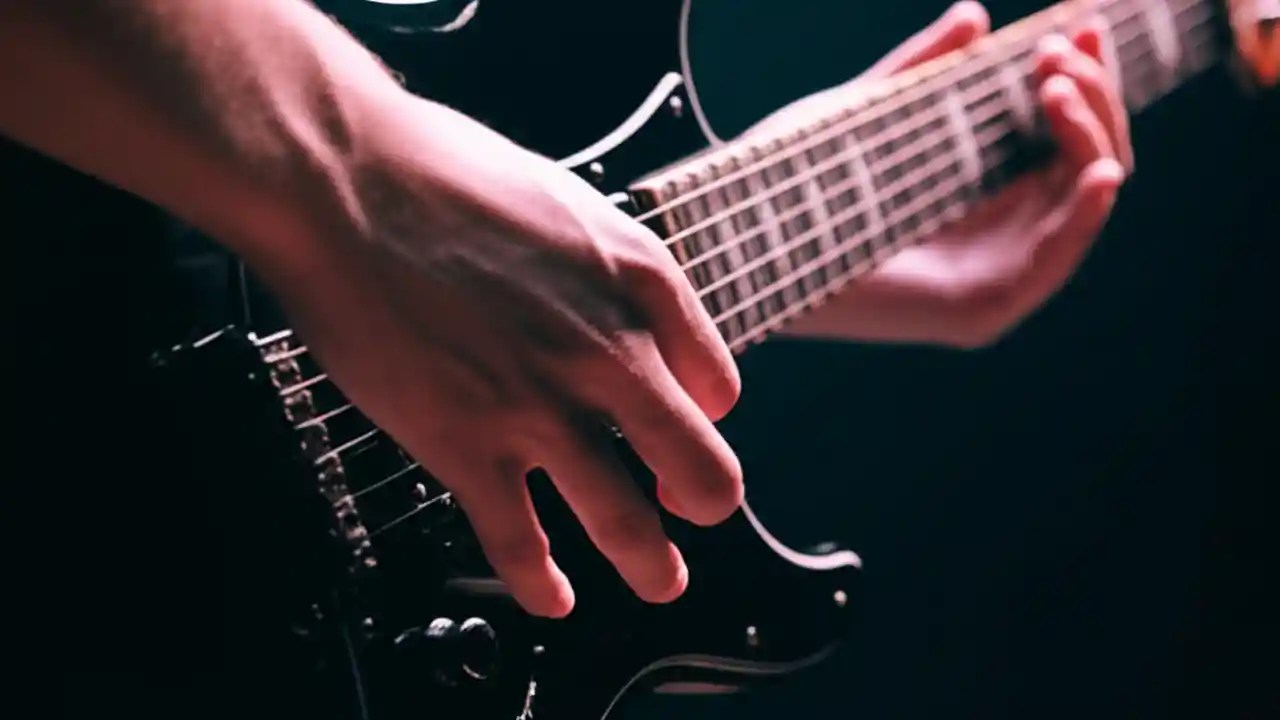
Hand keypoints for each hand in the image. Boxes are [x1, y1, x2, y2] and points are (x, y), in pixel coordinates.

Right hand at [256, 98, 742, 617]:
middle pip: (700, 471)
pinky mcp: (466, 445)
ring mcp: (538, 409)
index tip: (688, 424)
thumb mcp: (576, 203)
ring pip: (627, 524)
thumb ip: (626, 274)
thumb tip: (654, 333)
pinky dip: (543, 583)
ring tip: (660, 580)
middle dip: (706, 506)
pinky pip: (520, 542)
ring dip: (652, 566)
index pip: (719, 385)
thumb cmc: (444, 179)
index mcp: (639, 288)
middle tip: (694, 516)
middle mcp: (605, 356)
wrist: (342, 183)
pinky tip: (553, 595)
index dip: (706, 414)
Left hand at [784, 1, 1131, 347]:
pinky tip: (1101, 169)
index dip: (1082, 82)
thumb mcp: (865, 112)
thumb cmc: (791, 181)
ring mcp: (991, 269)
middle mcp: (994, 230)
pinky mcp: (981, 306)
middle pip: (1082, 163)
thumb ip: (919, 70)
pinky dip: (1087, 214)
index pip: (1056, 136)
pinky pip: (1056, 261)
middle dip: (1092, 99)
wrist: (745, 235)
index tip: (1078, 26)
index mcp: (975, 188)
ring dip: (1090, 138)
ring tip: (1059, 86)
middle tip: (1061, 51)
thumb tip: (974, 18)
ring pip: (1081, 201)